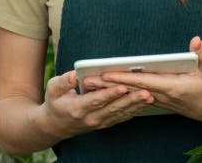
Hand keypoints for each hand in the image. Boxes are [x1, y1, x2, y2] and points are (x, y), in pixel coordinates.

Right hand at [38, 70, 154, 139]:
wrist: (56, 126)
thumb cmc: (55, 103)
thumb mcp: (52, 90)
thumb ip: (62, 82)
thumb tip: (73, 75)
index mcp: (77, 108)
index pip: (96, 100)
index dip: (110, 94)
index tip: (122, 87)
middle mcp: (90, 118)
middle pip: (113, 108)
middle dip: (131, 100)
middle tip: (145, 92)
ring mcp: (99, 123)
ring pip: (120, 114)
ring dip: (136, 106)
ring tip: (150, 96)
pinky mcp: (105, 123)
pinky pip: (121, 118)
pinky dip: (134, 111)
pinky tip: (145, 104)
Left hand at [99, 37, 201, 124]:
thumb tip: (196, 41)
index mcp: (173, 87)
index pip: (142, 82)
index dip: (123, 79)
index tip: (106, 75)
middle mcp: (163, 96)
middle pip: (131, 89)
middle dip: (109, 85)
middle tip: (88, 81)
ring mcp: (160, 100)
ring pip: (131, 95)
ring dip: (112, 90)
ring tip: (93, 84)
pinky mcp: (160, 101)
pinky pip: (136, 97)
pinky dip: (122, 94)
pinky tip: (110, 90)